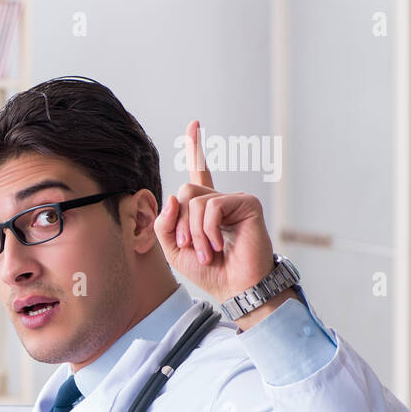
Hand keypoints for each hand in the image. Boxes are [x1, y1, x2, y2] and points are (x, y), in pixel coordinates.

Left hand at [154, 120, 278, 305]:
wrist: (234, 287)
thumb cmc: (207, 270)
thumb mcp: (173, 248)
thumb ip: (164, 224)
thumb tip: (172, 198)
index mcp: (203, 207)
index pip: (197, 172)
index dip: (195, 148)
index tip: (194, 124)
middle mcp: (218, 199)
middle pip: (184, 192)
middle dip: (181, 223)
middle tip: (191, 247)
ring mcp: (233, 200)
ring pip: (194, 201)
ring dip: (195, 231)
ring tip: (208, 251)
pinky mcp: (246, 203)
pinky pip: (212, 206)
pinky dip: (209, 229)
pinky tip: (220, 245)